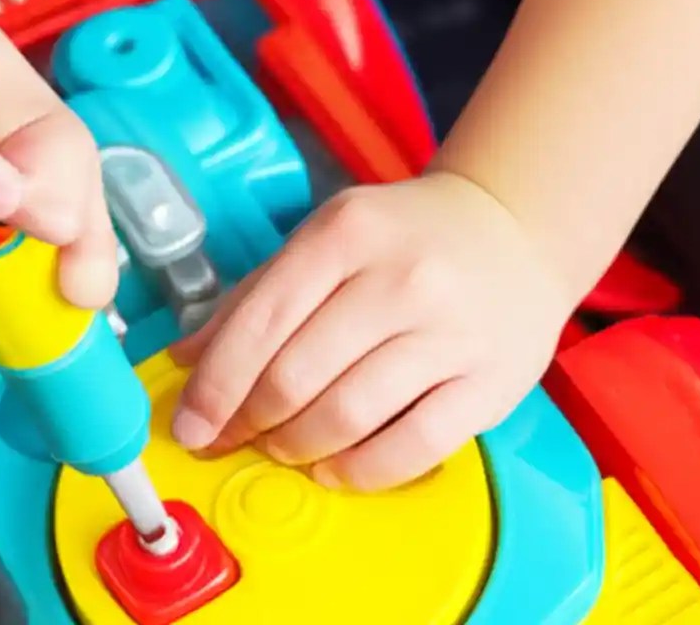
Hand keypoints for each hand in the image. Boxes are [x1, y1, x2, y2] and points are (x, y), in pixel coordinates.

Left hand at [168, 172, 575, 489]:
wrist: (514, 229)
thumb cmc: (403, 240)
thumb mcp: (324, 240)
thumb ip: (254, 297)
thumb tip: (186, 360)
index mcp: (347, 233)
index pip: (261, 322)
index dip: (215, 385)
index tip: (189, 424)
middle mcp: (401, 278)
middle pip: (297, 375)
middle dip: (247, 421)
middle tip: (228, 439)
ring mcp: (451, 332)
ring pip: (348, 415)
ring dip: (296, 447)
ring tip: (281, 448)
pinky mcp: (491, 382)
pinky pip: (412, 447)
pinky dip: (359, 470)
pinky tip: (333, 467)